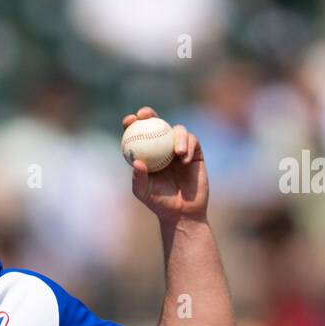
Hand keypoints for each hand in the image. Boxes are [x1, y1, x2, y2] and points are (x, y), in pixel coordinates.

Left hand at [123, 107, 207, 222]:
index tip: (129, 121)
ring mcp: (179, 147)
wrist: (182, 211)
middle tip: (146, 115)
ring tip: (176, 153)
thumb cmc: (159, 202)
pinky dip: (188, 146)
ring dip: (176, 136)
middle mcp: (162, 147)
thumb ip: (138, 178)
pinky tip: (183, 158)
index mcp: (147, 153)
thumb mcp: (144, 192)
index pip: (138, 133)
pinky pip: (192, 141)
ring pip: (177, 130)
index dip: (132, 123)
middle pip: (156, 123)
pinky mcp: (195, 151)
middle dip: (149, 114)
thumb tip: (137, 161)